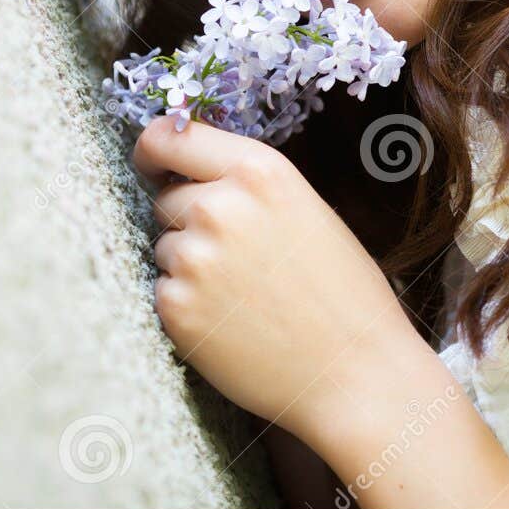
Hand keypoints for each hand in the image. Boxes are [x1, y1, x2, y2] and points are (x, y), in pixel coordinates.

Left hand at [131, 115, 416, 443]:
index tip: (152, 165)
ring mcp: (194, 258)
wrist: (355, 372)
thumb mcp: (307, 211)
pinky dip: (189, 307)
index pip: (172, 136)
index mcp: (261, 172)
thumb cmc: (344, 293)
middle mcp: (221, 206)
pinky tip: (233, 323)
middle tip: (240, 259)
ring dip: (191, 266)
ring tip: (245, 296)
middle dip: (190, 221)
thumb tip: (192, 174)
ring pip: (166, 247)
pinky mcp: (175, 308)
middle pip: (168, 198)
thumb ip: (250, 187)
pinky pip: (164, 291)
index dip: (154, 151)